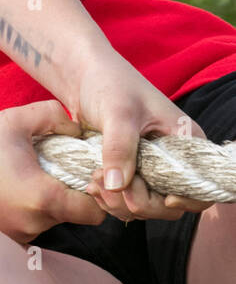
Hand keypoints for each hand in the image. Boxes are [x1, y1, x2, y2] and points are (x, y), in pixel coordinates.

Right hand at [0, 100, 110, 242]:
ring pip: (45, 219)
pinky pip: (22, 223)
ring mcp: (16, 236)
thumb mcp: (8, 121)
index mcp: (43, 198)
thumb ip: (49, 115)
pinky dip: (16, 207)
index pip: (96, 212)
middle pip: (70, 214)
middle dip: (62, 190)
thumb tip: (72, 125)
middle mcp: (34, 224)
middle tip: (42, 166)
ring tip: (12, 174)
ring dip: (37, 199)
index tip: (81, 173)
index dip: (96, 193)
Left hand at [63, 47, 214, 221]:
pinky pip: (125, 200)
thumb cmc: (109, 84)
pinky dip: (109, 199)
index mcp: (186, 143)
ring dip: (119, 203)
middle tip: (105, 183)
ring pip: (145, 206)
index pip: (200, 189)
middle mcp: (173, 161)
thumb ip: (119, 147)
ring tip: (94, 181)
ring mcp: (149, 169)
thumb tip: (117, 187)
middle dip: (139, 203)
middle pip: (170, 206)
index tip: (150, 195)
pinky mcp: (128, 173)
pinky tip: (91, 184)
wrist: (83, 76)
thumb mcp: (117, 112)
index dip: (183, 201)